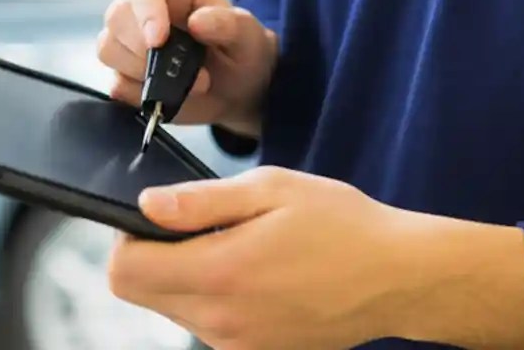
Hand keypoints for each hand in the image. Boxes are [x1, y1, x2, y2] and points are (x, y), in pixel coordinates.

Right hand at [98, 0, 275, 136]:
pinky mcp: (124, 76)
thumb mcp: (248, 34)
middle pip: (117, 18)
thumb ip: (228, 23)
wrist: (238, 90)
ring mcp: (127, 43)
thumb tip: (197, 22)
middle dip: (147, 50)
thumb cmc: (240, 50)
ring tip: (190, 85)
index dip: (145, 8)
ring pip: (109, 50)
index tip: (159, 39)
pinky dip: (142, 96)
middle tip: (194, 73)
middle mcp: (140, 9)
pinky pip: (116, 85)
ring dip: (147, 74)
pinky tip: (171, 95)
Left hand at [108, 168, 523, 349]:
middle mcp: (221, 320)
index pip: (125, 271)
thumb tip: (146, 206)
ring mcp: (237, 345)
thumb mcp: (272, 189)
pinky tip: (256, 274)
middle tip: (203, 225)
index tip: (158, 216)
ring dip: (188, 276)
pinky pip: (208, 324)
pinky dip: (216, 297)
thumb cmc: (343, 226)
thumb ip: (201, 201)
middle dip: (155, 255)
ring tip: (240, 247)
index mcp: (221, 273)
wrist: (398, 277)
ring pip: (174, 308)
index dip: (128, 237)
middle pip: (142, 292)